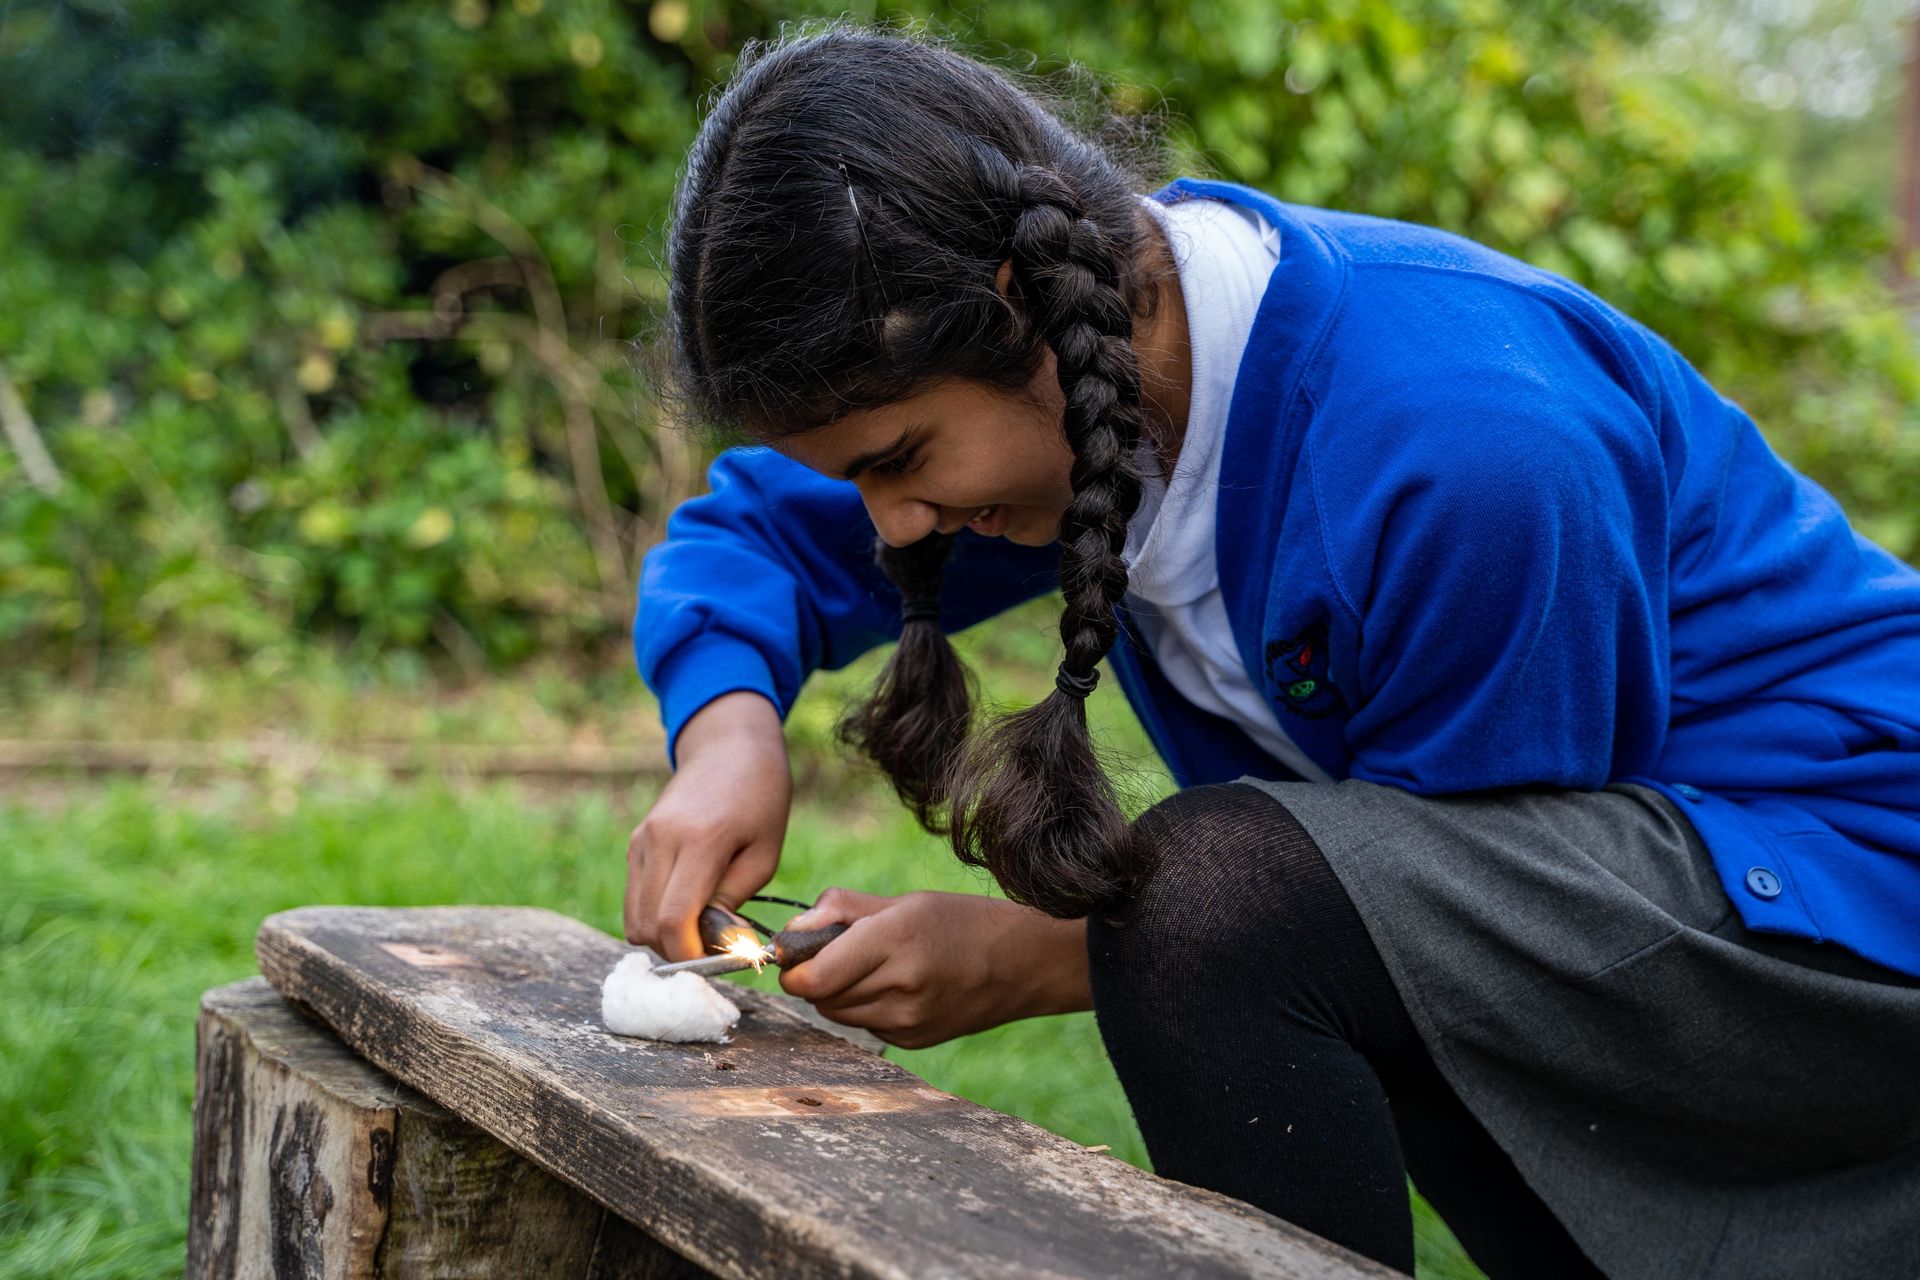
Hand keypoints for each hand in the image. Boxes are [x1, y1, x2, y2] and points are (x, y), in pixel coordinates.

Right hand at [625, 691, 789, 960]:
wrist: (729, 747)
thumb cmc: (760, 800)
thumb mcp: (764, 854)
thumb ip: (733, 902)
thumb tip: (712, 946)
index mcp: (699, 841)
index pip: (672, 920)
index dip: (689, 956)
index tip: (714, 965)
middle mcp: (659, 840)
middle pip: (646, 926)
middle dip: (676, 951)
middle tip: (712, 950)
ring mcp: (641, 840)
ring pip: (634, 917)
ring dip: (662, 936)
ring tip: (701, 929)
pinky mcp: (635, 843)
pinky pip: (634, 898)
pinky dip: (653, 916)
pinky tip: (686, 909)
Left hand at [776, 889, 1090, 1049]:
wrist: (1023, 962)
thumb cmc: (960, 921)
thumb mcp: (903, 901)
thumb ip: (841, 910)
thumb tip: (791, 930)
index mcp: (894, 940)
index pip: (814, 977)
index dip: (793, 968)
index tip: (795, 953)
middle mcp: (900, 985)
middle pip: (820, 997)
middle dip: (814, 976)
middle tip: (834, 953)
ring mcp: (908, 1020)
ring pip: (838, 1014)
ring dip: (837, 993)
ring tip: (868, 967)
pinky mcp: (915, 1040)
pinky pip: (866, 1025)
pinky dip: (866, 1007)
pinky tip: (895, 987)